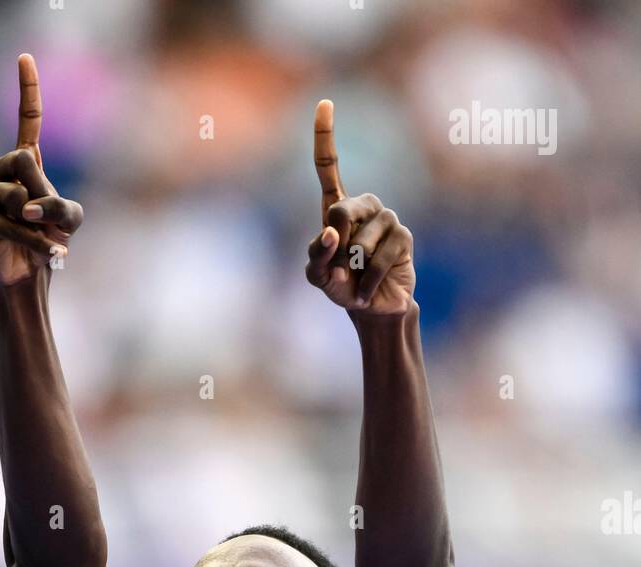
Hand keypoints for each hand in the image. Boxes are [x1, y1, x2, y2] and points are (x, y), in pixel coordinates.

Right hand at [0, 54, 83, 287]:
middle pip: (24, 161)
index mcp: (23, 161)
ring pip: (19, 197)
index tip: (25, 57)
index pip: (27, 119)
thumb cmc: (47, 239)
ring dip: (41, 225)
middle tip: (49, 220)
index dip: (28, 89)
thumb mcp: (69, 220)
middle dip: (45, 195)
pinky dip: (35, 241)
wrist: (26, 272)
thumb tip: (29, 207)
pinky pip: (12, 223)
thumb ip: (62, 207)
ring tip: (42, 239)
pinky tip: (49, 253)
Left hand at [305, 99, 414, 315]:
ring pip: (359, 241)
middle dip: (335, 243)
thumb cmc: (342, 286)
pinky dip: (368, 280)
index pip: (328, 167)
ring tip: (357, 279)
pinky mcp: (403, 236)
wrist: (373, 309)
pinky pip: (379, 258)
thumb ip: (317, 256)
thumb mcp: (319, 275)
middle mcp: (363, 206)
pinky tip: (368, 289)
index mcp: (337, 207)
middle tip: (341, 267)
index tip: (324, 103)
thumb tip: (333, 234)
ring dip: (352, 269)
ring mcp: (386, 218)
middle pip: (339, 211)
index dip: (324, 136)